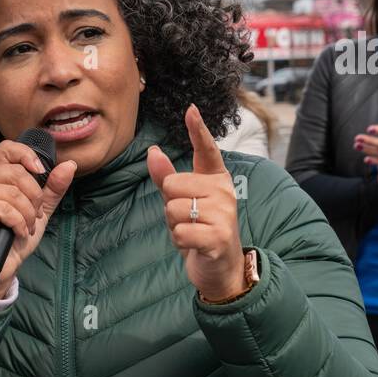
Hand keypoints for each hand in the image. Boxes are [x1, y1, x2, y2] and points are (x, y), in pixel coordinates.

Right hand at [0, 140, 76, 298]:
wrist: (0, 267)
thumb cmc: (12, 237)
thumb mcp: (38, 209)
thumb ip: (52, 188)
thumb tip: (69, 165)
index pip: (7, 149)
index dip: (27, 156)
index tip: (41, 172)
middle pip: (15, 172)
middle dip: (33, 196)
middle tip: (35, 215)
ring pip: (12, 193)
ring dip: (28, 214)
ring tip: (26, 227)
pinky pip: (5, 209)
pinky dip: (19, 223)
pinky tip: (18, 233)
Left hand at [147, 104, 246, 302]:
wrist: (221, 268)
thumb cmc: (199, 229)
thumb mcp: (180, 201)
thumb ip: (167, 177)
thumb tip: (153, 151)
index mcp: (216, 179)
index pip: (206, 149)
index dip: (198, 129)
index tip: (190, 108)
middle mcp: (224, 191)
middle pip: (173, 184)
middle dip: (170, 205)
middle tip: (188, 219)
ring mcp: (224, 214)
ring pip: (173, 208)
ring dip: (174, 225)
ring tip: (192, 231)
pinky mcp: (218, 236)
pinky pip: (179, 231)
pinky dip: (180, 241)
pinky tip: (195, 244)